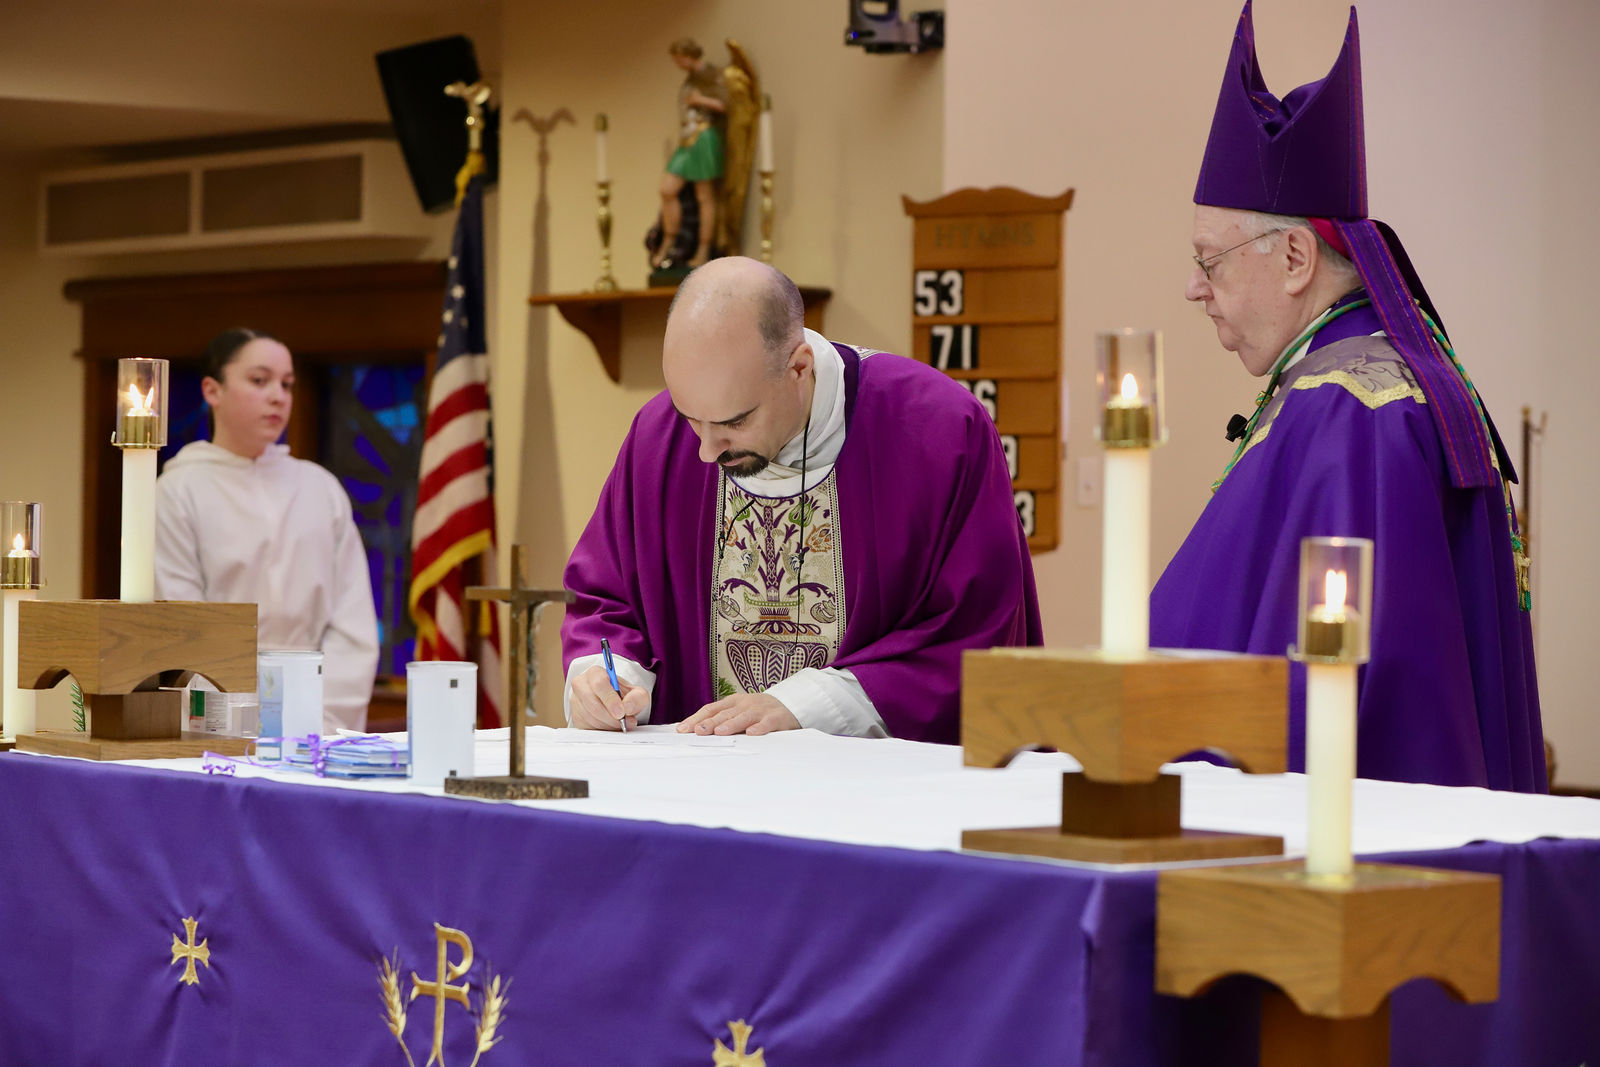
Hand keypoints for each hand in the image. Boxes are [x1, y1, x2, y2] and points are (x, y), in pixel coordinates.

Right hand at [569, 665, 648, 730]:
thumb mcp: (637, 693)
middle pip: (593, 704)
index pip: (599, 684)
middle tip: (624, 722)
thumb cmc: (623, 696)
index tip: (621, 713)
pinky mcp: (575, 716)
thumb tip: (628, 707)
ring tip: (621, 724)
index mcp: (595, 673)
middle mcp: (581, 685)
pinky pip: (587, 726)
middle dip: (611, 717)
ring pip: (590, 717)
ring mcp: (575, 701)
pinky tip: (610, 726)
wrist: (613, 704)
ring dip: (608, 725)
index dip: (610, 700)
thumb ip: (637, 697)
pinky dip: (601, 729)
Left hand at [677, 692, 799, 735]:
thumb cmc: (758, 711)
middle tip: (697, 731)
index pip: (711, 709)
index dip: (696, 718)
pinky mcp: (776, 717)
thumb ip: (721, 720)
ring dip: (731, 724)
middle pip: (724, 713)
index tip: (683, 729)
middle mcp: (745, 704)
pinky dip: (759, 728)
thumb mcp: (738, 711)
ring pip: (743, 717)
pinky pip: (767, 723)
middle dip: (709, 723)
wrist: (788, 704)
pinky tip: (752, 733)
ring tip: (719, 732)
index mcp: (733, 702)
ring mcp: (760, 710)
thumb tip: (696, 731)